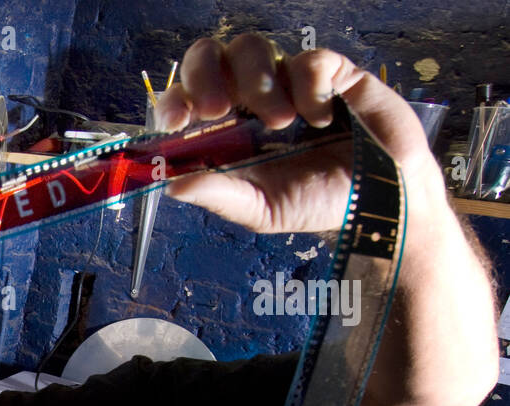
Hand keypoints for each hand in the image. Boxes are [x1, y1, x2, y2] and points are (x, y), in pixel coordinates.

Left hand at [155, 34, 446, 232]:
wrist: (381, 200)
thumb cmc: (314, 203)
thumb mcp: (261, 209)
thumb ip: (219, 194)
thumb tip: (171, 185)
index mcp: (223, 130)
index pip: (185, 99)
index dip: (174, 101)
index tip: (176, 121)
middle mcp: (247, 99)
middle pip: (210, 57)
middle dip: (204, 76)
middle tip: (217, 110)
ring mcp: (286, 81)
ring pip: (251, 48)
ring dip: (258, 83)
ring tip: (282, 123)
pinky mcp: (330, 72)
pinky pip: (307, 60)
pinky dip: (310, 88)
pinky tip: (322, 119)